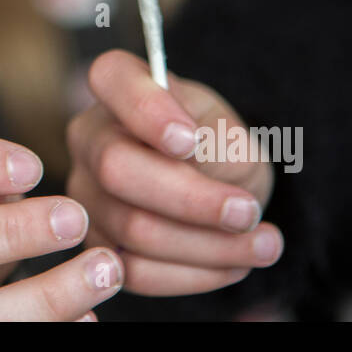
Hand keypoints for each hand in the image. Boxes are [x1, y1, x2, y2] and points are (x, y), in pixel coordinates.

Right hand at [66, 50, 282, 296]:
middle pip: (117, 169)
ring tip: (266, 245)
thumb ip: (215, 141)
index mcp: (118, 88)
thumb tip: (200, 172)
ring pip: (134, 229)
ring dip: (210, 246)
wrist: (218, 186)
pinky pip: (140, 272)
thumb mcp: (228, 130)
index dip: (146, 110)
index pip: (112, 77)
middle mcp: (89, 137)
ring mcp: (85, 194)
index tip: (190, 140)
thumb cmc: (218, 146)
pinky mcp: (98, 246)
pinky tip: (236, 264)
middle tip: (247, 212)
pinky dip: (197, 274)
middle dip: (191, 199)